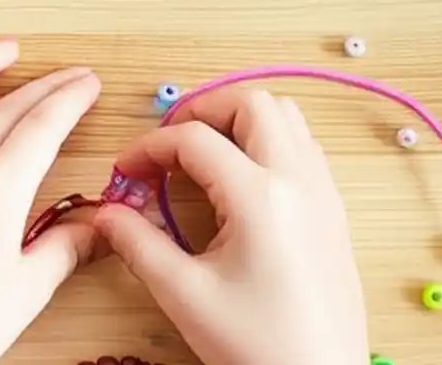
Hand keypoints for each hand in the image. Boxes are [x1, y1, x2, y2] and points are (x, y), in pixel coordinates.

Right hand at [95, 88, 368, 364]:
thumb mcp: (185, 296)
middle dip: (201, 110)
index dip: (149, 146)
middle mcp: (299, 181)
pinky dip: (267, 142)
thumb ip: (139, 244)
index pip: (195, 138)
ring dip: (239, 121)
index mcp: (261, 198)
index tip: (127, 171)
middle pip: (251, 102)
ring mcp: (323, 192)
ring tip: (202, 154)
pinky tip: (239, 179)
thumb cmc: (261, 348)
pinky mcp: (333, 210)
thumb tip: (107, 212)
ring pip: (285, 116)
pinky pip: (303, 146)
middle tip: (168, 143)